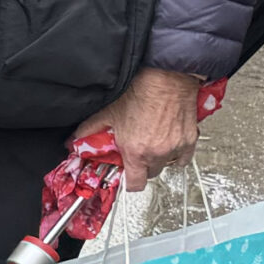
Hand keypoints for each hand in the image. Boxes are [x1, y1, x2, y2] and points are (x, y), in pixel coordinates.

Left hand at [73, 68, 202, 190]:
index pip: (135, 184)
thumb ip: (88, 131)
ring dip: (159, 159)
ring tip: (151, 144)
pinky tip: (168, 143)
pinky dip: (177, 154)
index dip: (129, 183)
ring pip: (167, 165)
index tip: (127, 176)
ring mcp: (175, 147)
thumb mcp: (107, 113)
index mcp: (136, 151)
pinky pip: (184, 157)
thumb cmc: (140, 93)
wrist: (166, 79)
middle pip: (151, 174)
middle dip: (143, 167)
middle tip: (137, 154)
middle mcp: (157, 152)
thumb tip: (73, 141)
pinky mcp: (190, 139)